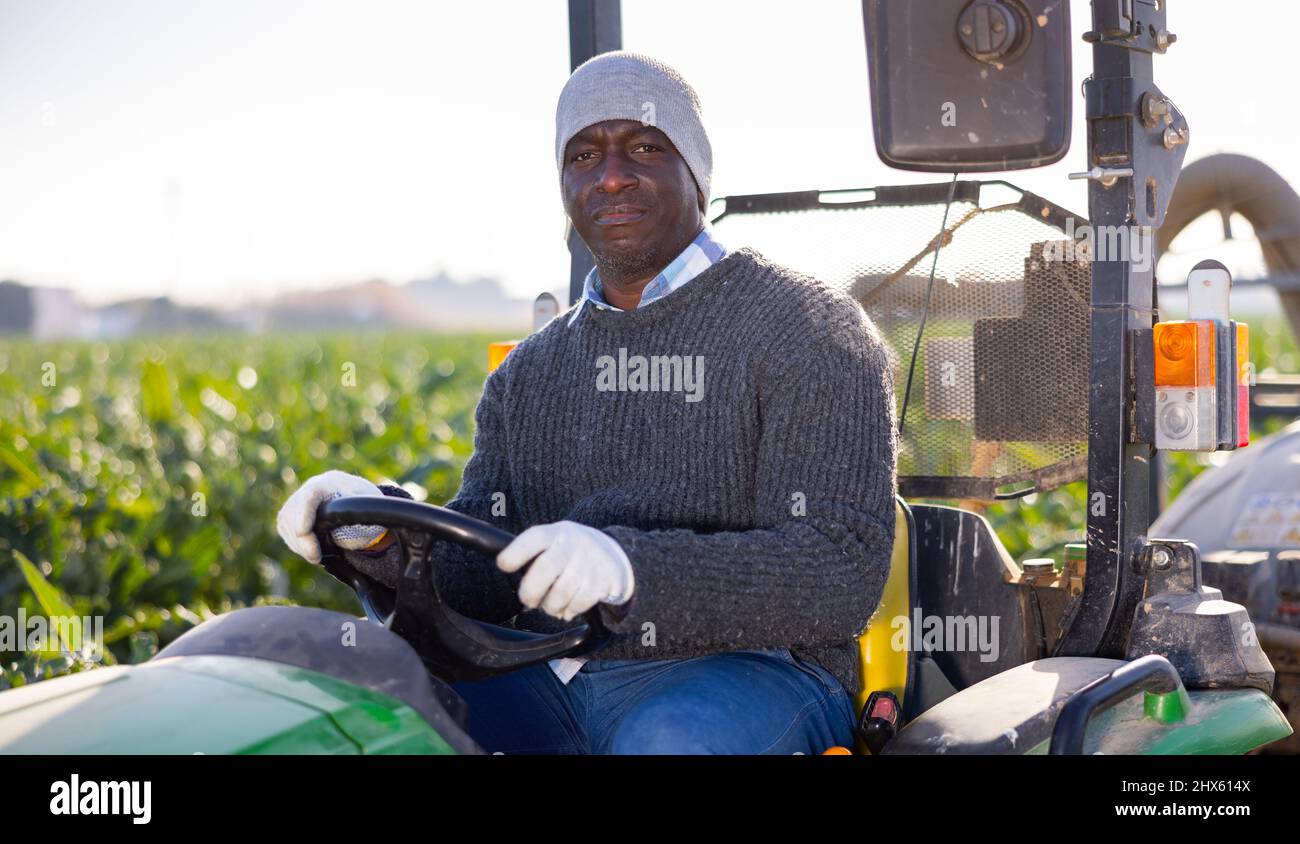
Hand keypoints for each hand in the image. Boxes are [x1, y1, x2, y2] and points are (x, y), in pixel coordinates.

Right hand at [276, 470, 388, 563]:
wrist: (351, 494)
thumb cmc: (362, 499)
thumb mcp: (368, 503)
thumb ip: (361, 513)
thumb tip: (359, 528)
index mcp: (328, 483)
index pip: (310, 495)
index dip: (304, 514)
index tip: (303, 532)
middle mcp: (308, 488)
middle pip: (294, 513)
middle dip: (302, 539)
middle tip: (315, 557)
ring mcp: (296, 500)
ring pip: (286, 523)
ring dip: (299, 544)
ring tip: (316, 555)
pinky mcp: (289, 512)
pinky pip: (284, 529)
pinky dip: (295, 543)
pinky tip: (310, 549)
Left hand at [496, 521, 634, 621]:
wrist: (615, 556)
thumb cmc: (571, 552)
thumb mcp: (554, 541)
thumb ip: (532, 554)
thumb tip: (505, 568)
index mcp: (554, 534)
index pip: (534, 538)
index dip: (516, 552)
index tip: (503, 565)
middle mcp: (572, 545)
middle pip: (544, 570)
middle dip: (530, 593)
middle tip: (529, 600)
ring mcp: (588, 563)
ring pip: (559, 594)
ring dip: (550, 606)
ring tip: (552, 604)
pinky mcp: (601, 583)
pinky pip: (577, 605)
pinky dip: (568, 611)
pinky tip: (569, 606)